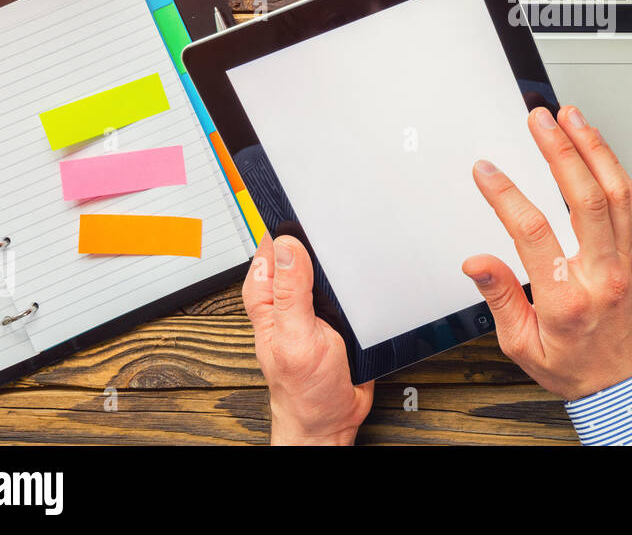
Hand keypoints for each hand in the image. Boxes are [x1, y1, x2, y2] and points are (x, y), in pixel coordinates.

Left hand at [243, 234, 373, 444]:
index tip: (311, 211)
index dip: (290, 227)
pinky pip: (347, 285)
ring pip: (327, 265)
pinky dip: (357, 282)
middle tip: (340, 235)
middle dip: (320, 241)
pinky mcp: (337, 312)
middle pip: (301, 250)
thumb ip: (290, 291)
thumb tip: (287, 245)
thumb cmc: (303, 392)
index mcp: (267, 297)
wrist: (331, 420)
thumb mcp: (295, 338)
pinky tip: (364, 283)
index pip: (272, 246)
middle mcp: (287, 296)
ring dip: (341, 262)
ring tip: (354, 262)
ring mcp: (312, 304)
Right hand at [463, 105, 631, 399]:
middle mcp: (601, 274)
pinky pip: (631, 202)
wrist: (624, 386)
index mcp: (566, 299)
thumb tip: (477, 263)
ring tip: (571, 117)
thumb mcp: (521, 346)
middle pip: (585, 199)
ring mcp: (625, 261)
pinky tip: (597, 146)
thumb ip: (499, 299)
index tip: (486, 171)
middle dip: (561, 151)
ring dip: (593, 148)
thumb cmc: (573, 367)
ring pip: (615, 192)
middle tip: (540, 120)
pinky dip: (614, 167)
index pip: (534, 233)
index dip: (506, 195)